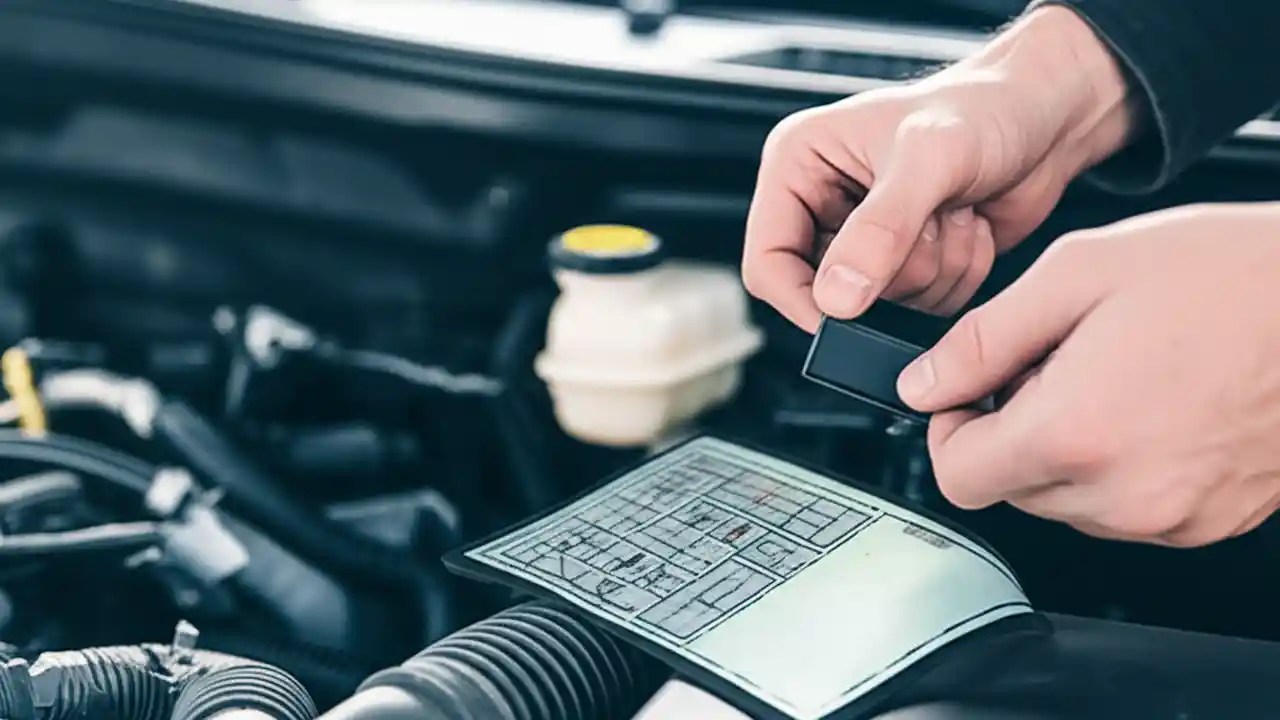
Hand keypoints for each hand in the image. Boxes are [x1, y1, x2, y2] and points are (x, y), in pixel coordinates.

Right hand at [742, 6, 1136, 330]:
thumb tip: (836, 299)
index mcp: (798, 167)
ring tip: (955, 215)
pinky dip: (956, 277)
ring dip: (932, 271)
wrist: (1045, 117)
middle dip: (893, 271)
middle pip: (828, 294)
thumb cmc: (982, 110)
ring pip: (879, 307)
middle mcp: (824, 206)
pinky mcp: (907, 265)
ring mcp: (866, 240)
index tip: (849, 316)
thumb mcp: (927, 161)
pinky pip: (920, 309)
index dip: (802, 299)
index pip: (767, 262)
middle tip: (932, 221)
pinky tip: (968, 229)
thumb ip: (879, 231)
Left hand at [898, 202, 1279, 546]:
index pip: (956, 476)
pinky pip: (1128, 508)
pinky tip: (1154, 405)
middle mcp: (1122, 492)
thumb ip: (982, 340)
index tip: (968, 395)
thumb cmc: (1229, 276)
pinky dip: (1120, 466)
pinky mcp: (1210, 522)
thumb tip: (923, 383)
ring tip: (1117, 377)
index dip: (950, 429)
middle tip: (1059, 366)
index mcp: (1076, 432)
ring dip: (1067, 449)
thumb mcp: (1078, 275)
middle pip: (1009, 490)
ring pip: (1066, 502)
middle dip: (1012, 431)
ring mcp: (1171, 517)